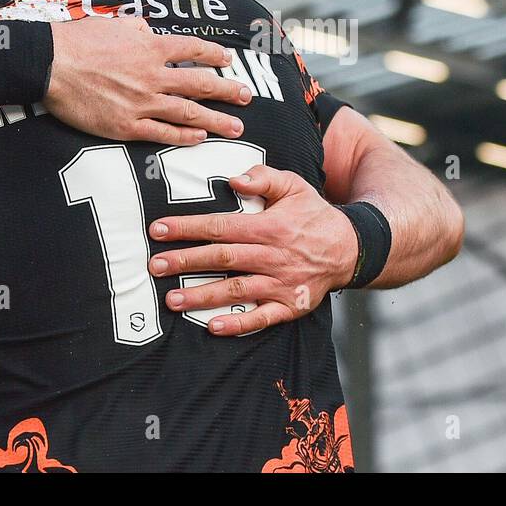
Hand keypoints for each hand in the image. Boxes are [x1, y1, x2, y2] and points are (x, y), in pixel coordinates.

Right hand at [46, 17, 250, 144]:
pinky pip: (162, 133)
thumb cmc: (78, 41)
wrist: (49, 65)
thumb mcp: (113, 24)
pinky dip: (184, 136)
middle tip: (246, 97)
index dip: (215, 55)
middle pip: (200, 84)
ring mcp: (142, 103)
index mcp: (151, 48)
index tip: (228, 60)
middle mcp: (153, 76)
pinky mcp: (126, 125)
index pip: (193, 50)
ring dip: (216, 121)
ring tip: (236, 127)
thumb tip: (148, 29)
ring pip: (188, 113)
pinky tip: (199, 138)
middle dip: (227, 91)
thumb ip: (137, 28)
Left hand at [147, 165, 358, 335]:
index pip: (221, 227)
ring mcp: (282, 283)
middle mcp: (273, 256)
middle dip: (185, 262)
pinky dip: (238, 325)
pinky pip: (262, 318)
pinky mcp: (290, 306)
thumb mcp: (294, 185)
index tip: (159, 229)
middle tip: (154, 266)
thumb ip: (263, 178)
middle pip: (222, 259)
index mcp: (269, 226)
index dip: (188, 228)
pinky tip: (213, 327)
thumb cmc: (314, 214)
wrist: (350, 247)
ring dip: (203, 296)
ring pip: (236, 291)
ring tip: (172, 300)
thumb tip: (233, 180)